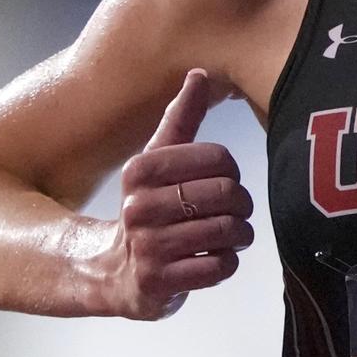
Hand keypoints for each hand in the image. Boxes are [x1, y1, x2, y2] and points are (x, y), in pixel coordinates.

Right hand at [111, 69, 254, 319]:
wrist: (115, 271)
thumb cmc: (149, 208)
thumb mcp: (157, 162)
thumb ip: (181, 120)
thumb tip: (199, 73)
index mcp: (139, 170)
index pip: (218, 158)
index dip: (232, 169)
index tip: (225, 179)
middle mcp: (138, 208)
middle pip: (227, 195)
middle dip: (241, 204)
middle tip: (235, 211)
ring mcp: (148, 248)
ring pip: (227, 231)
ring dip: (239, 234)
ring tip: (230, 234)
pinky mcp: (160, 283)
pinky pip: (219, 266)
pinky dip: (226, 262)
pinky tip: (213, 258)